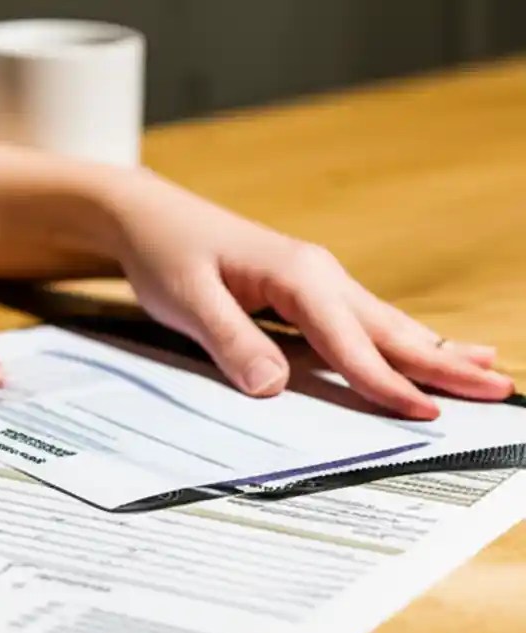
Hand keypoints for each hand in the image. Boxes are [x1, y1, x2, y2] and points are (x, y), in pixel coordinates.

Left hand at [103, 169, 512, 418]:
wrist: (148, 216)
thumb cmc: (166, 252)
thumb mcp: (187, 300)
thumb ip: (231, 342)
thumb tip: (272, 388)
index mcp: (297, 275)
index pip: (350, 341)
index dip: (385, 381)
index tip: (424, 412)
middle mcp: (318, 275)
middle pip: (388, 328)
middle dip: (443, 362)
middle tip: (499, 389)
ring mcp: (315, 281)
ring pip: (383, 323)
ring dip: (433, 349)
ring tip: (484, 369)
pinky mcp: (303, 291)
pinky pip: (361, 322)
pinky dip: (398, 340)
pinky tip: (424, 349)